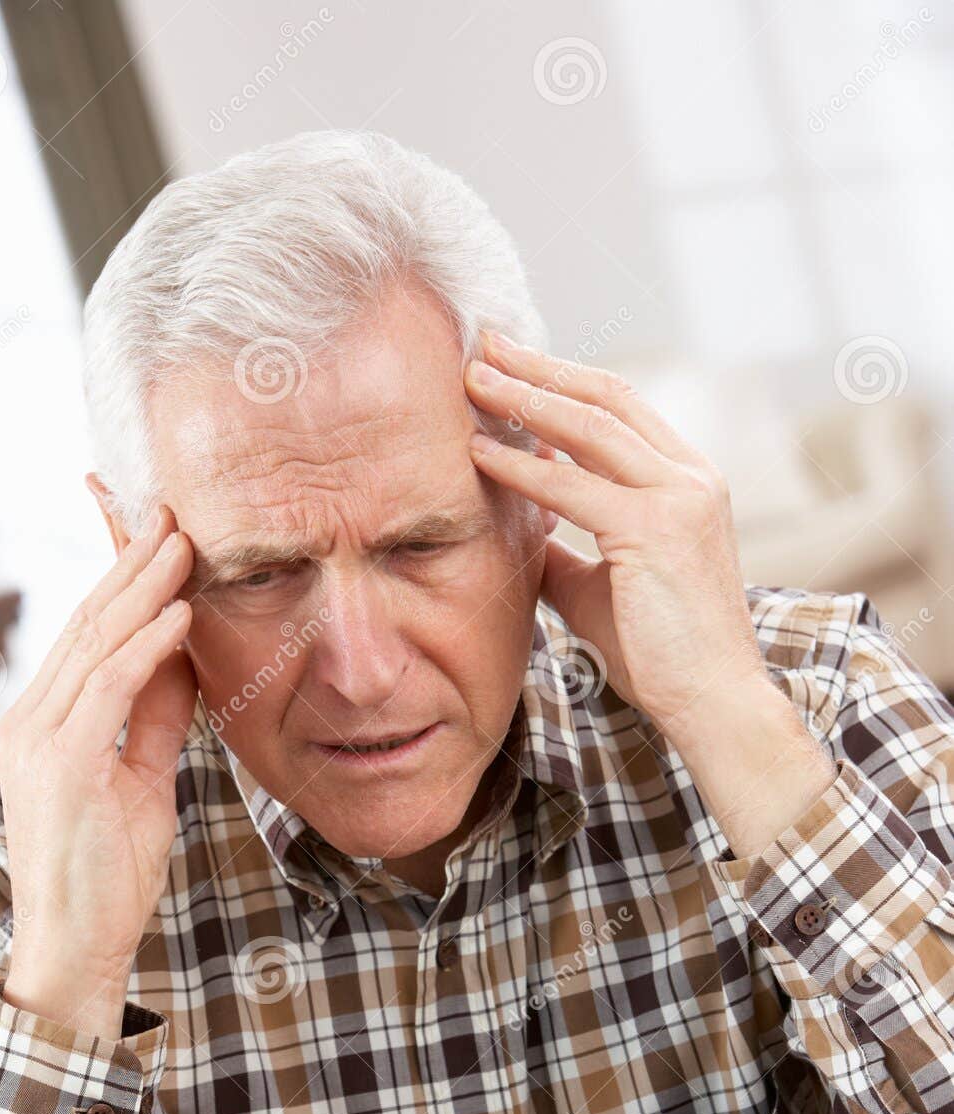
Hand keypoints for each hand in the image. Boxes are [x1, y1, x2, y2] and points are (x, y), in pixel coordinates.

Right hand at [0, 505, 196, 1036]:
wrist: (78, 945)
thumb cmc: (109, 872)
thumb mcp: (144, 779)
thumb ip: (157, 719)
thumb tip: (186, 660)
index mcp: (46, 722)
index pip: (88, 634)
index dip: (122, 580)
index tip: (160, 535)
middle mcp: (32, 719)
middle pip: (88, 624)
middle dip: (133, 565)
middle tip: (173, 515)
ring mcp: (40, 739)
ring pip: (96, 644)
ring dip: (144, 589)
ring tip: (184, 544)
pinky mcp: (61, 763)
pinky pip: (109, 688)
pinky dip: (147, 647)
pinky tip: (179, 614)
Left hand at [464, 332, 837, 855]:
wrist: (712, 702)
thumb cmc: (659, 653)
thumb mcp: (599, 584)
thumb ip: (562, 544)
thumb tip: (513, 521)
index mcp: (688, 481)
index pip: (620, 409)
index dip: (563, 380)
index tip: (511, 365)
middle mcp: (691, 477)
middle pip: (605, 397)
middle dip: (539, 368)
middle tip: (482, 343)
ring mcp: (680, 497)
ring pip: (589, 427)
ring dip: (524, 399)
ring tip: (470, 381)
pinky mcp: (656, 529)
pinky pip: (572, 485)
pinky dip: (521, 466)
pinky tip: (478, 454)